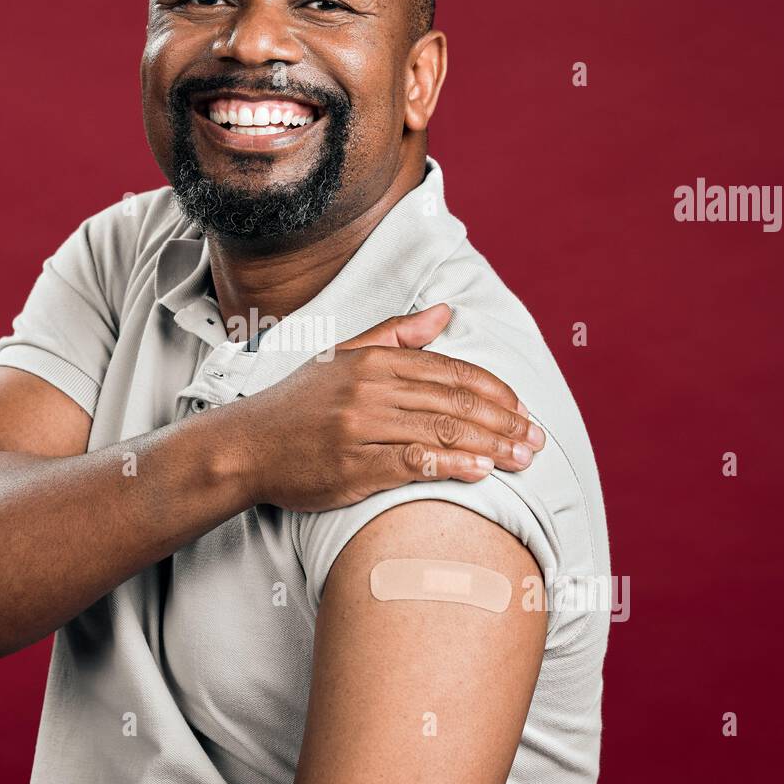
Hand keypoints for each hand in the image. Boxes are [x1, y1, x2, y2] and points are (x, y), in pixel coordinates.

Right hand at [232, 303, 545, 512]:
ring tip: (523, 459)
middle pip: (455, 403)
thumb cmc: (297, 404)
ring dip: (492, 446)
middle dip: (504, 421)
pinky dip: (453, 466)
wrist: (246, 446)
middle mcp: (370, 389)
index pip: (450, 371)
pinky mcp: (353, 466)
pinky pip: (414, 464)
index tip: (522, 409)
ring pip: (442, 433)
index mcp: (373, 360)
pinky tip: (482, 471)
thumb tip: (446, 312)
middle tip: (536, 439)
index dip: (494, 390)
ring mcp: (361, 428)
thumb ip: (398, 335)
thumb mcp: (343, 356)